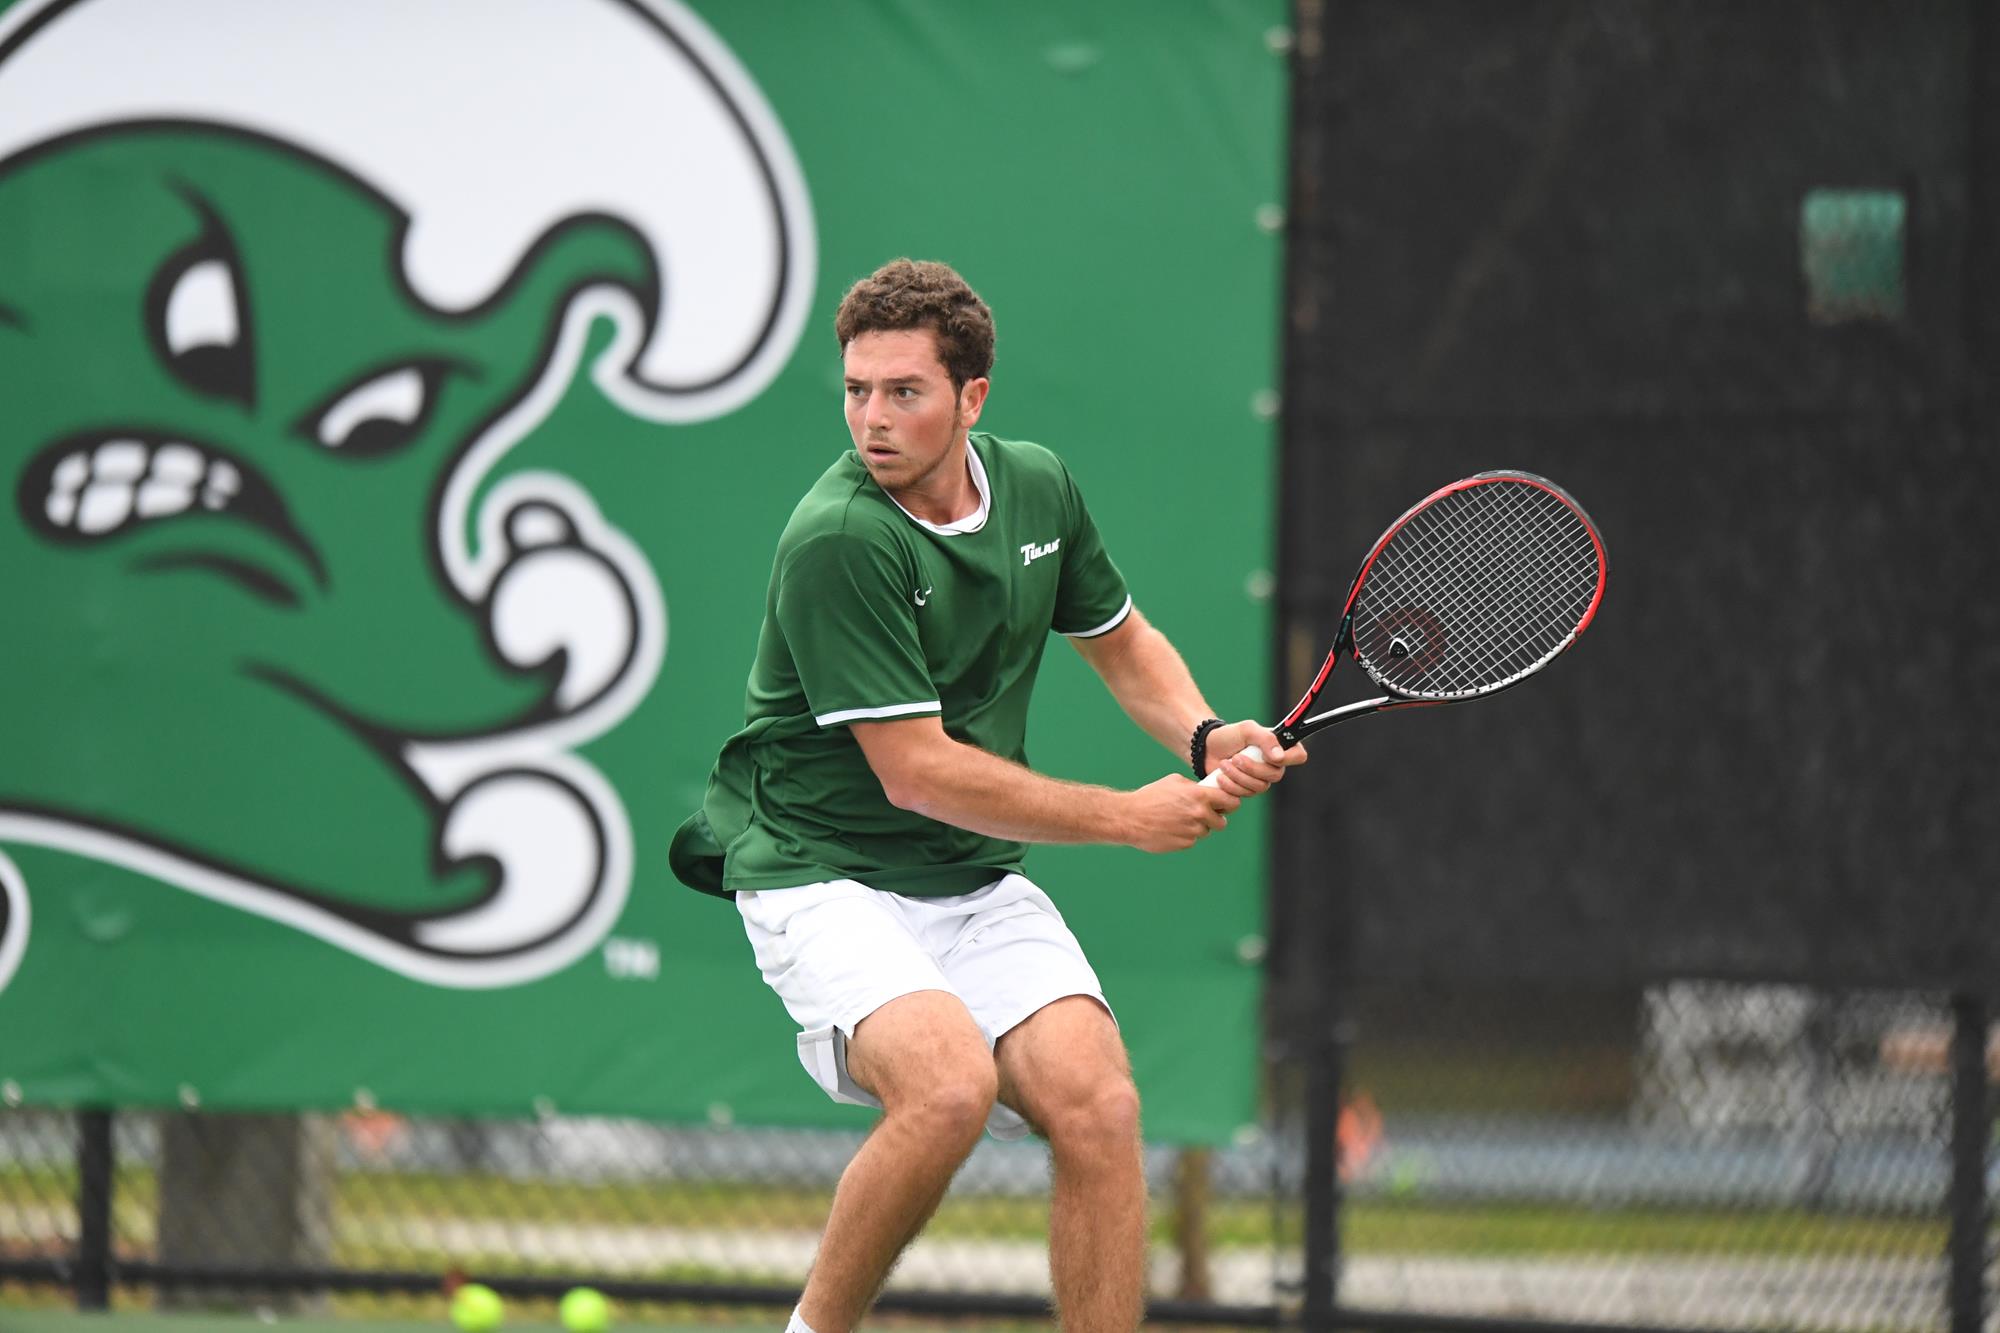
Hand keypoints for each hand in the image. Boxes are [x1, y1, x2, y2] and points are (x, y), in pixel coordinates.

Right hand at [1123, 774, 1239, 851]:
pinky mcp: (1184, 844)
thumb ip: (1194, 787)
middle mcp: (1199, 814)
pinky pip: (1192, 840)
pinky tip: (1170, 828)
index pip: (1231, 802)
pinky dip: (1185, 836)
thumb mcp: (1174, 782)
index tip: (1225, 805)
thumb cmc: (1149, 797)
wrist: (1129, 818)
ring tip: (1178, 820)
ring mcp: (1192, 831)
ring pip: (1205, 832)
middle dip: (1214, 818)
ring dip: (1197, 827)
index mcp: (1199, 796)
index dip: (1230, 804)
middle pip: (1222, 822)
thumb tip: (1207, 791)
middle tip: (1201, 814)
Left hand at [1202, 720, 1308, 796]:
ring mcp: (1261, 779)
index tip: (1268, 755)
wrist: (1206, 749)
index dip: (1287, 758)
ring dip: (1237, 776)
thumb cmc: (1229, 736)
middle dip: (1251, 768)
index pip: (1298, 756)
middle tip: (1235, 758)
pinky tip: (1221, 776)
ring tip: (1224, 764)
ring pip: (1259, 787)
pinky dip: (1230, 786)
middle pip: (1275, 776)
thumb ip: (1265, 739)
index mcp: (1279, 748)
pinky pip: (1245, 795)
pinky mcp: (1246, 790)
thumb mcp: (1247, 730)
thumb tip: (1278, 757)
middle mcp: (1274, 765)